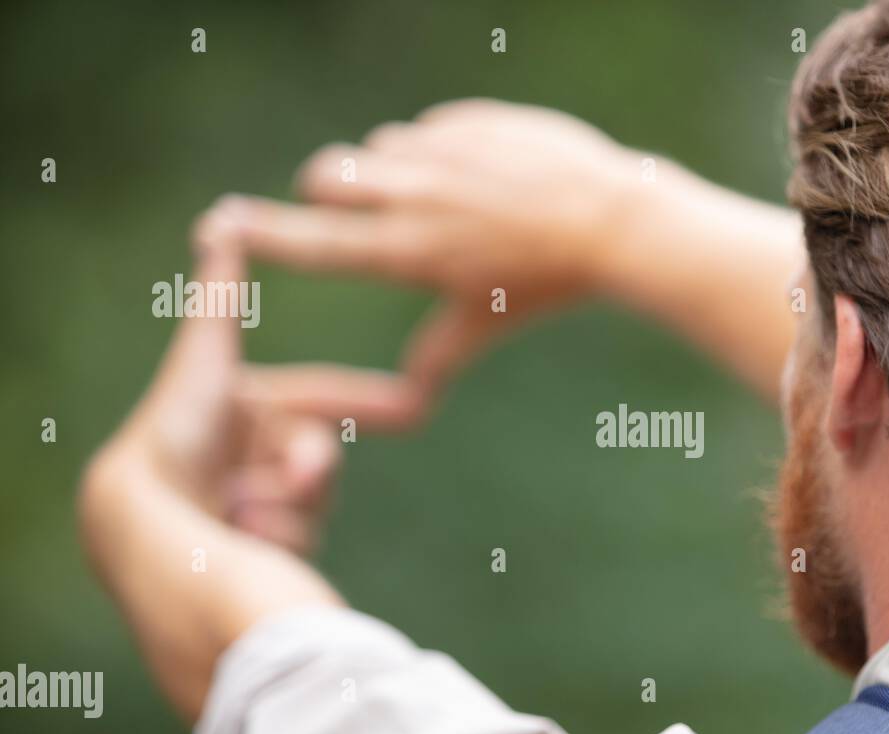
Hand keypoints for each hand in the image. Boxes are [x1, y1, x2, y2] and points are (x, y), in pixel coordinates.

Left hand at [82, 215, 341, 556]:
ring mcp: (247, 509)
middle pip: (313, 455)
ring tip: (250, 513)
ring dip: (292, 505)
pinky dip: (280, 537)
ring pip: (310, 501)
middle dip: (312, 465)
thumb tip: (221, 220)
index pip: (314, 402)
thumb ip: (221, 299)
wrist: (140, 525)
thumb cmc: (174, 437)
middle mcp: (239, 459)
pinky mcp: (247, 555)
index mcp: (233, 413)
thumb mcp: (206, 362)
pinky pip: (295, 539)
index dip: (365, 401)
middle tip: (300, 478)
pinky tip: (245, 541)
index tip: (414, 407)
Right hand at [205, 100, 640, 423]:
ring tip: (438, 195)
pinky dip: (434, 150)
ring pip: (379, 149)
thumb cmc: (549, 284)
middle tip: (352, 203)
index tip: (219, 223)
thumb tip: (412, 400)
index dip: (262, 234)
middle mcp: (411, 195)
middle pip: (328, 177)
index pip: (314, 242)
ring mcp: (439, 151)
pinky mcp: (467, 122)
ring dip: (388, 169)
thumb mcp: (489, 323)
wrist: (612, 220)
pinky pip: (426, 129)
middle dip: (327, 189)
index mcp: (407, 250)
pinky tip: (478, 174)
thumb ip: (439, 353)